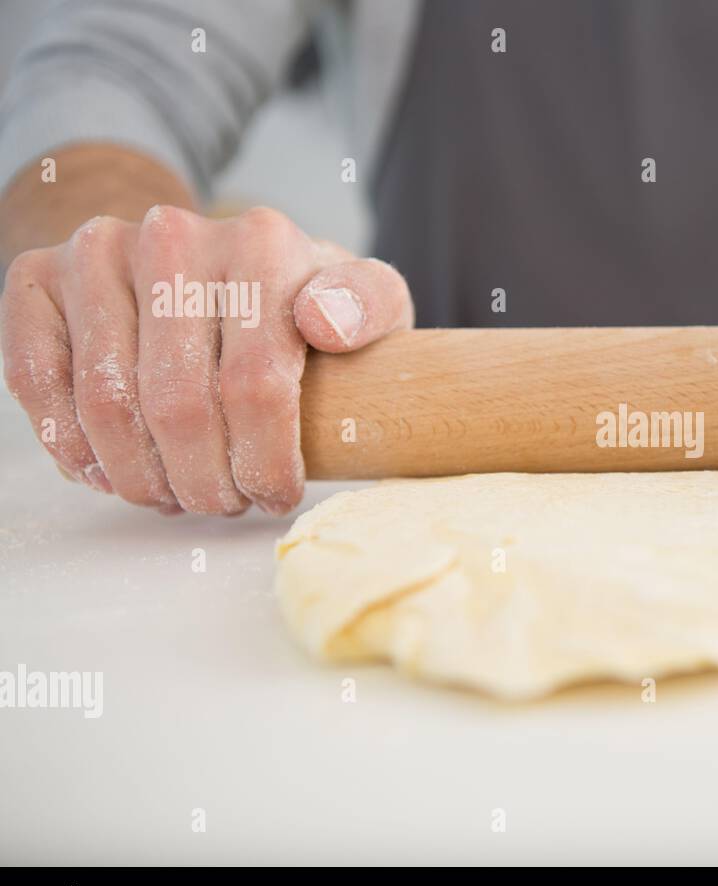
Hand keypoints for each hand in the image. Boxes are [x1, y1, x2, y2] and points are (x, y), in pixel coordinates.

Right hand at [1, 205, 413, 514]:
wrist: (216, 262)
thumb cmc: (301, 302)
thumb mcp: (367, 300)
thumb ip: (369, 305)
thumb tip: (327, 322)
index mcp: (261, 244)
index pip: (255, 384)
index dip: (263, 463)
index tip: (275, 495)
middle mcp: (172, 236)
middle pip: (178, 405)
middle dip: (204, 482)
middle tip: (224, 504)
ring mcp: (98, 252)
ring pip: (106, 403)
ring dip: (141, 476)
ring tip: (177, 495)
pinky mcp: (40, 277)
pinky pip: (37, 380)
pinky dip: (72, 445)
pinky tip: (111, 472)